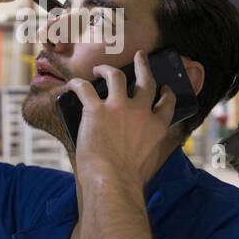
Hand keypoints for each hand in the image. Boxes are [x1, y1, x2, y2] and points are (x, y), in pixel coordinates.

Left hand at [66, 50, 177, 189]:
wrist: (112, 181)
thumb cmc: (128, 179)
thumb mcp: (149, 159)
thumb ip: (147, 145)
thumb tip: (136, 146)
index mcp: (156, 126)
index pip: (166, 104)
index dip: (166, 93)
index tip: (165, 89)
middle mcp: (141, 112)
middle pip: (146, 81)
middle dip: (144, 66)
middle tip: (141, 56)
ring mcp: (118, 107)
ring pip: (116, 76)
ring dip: (108, 69)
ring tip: (100, 68)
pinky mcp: (96, 109)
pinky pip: (84, 88)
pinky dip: (77, 84)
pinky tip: (72, 84)